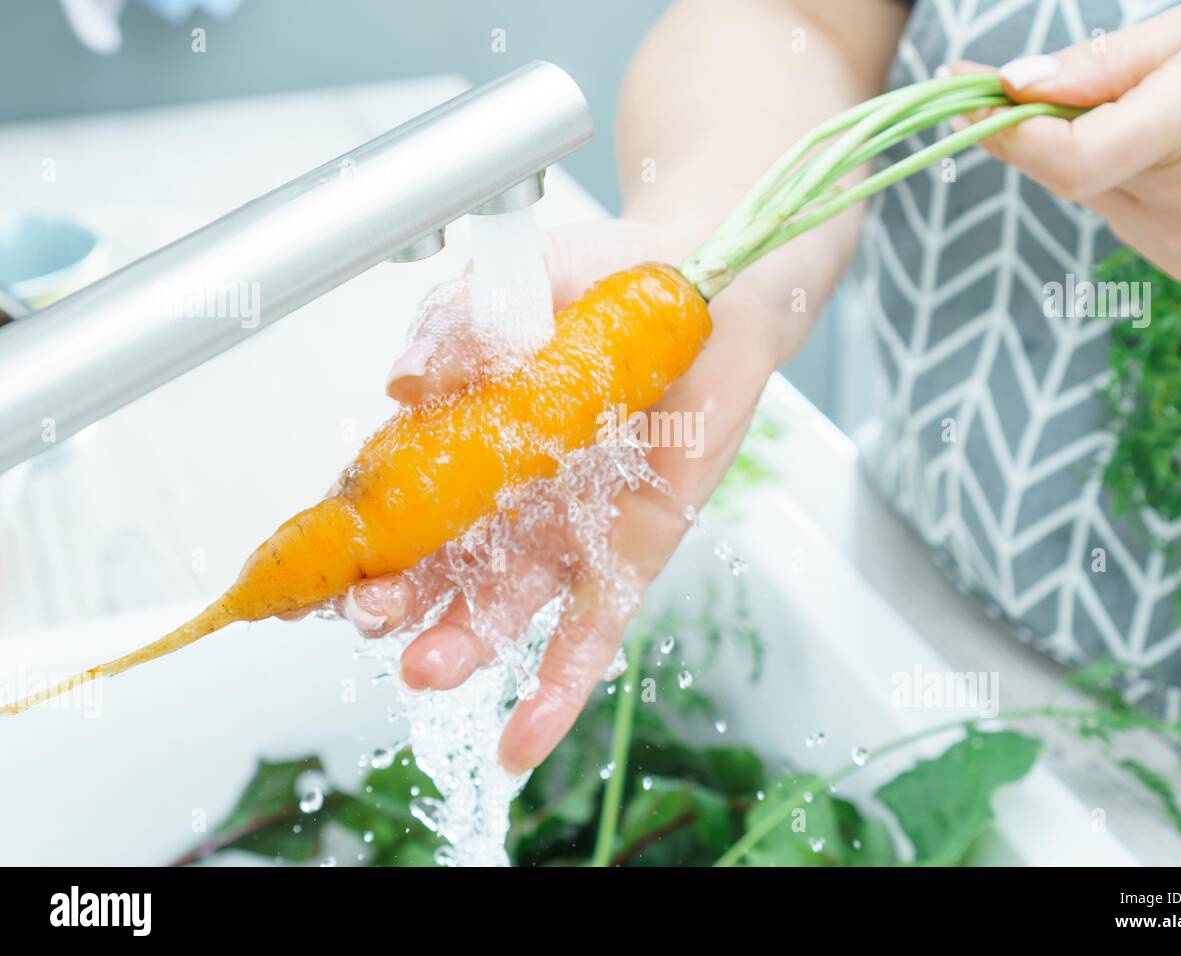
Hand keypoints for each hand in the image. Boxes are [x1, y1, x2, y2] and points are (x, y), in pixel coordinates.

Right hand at [318, 218, 783, 772]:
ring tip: (427, 668)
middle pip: (433, 568)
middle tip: (367, 613)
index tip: (295, 579)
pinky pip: (590, 631)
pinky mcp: (628, 554)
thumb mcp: (518, 288)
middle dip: (395, 598)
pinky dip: (557, 688)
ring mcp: (563, 531)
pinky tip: (520, 741)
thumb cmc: (606, 280)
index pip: (386, 504)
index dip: (342, 543)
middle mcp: (504, 497)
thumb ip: (457, 329)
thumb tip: (401, 381)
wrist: (705, 288)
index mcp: (461, 438)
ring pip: (499, 608)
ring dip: (460, 645)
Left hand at [949, 3, 1180, 282]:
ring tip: (1161, 115)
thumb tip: (1011, 85)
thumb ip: (1100, 64)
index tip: (964, 94)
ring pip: (1089, 195)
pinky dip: (1125, 184)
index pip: (1069, 158)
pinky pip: (1121, 217)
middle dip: (1043, 128)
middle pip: (1066, 173)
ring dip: (1090, 155)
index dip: (1006, 132)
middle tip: (1047, 85)